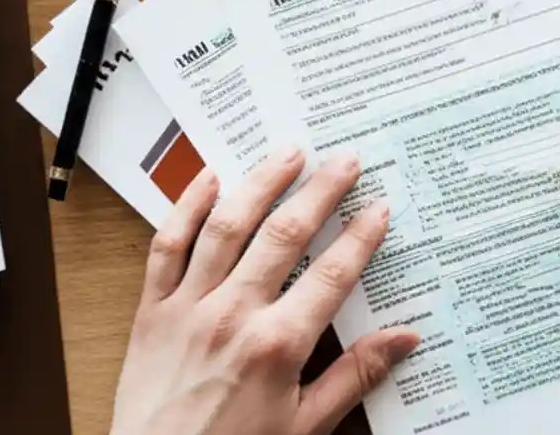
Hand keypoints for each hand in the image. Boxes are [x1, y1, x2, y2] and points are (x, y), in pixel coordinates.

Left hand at [111, 148, 419, 434]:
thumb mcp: (305, 426)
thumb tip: (407, 338)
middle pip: (284, 235)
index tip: (380, 207)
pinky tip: (210, 177)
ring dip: (261, 182)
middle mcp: (233, 315)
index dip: (360, 236)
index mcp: (278, 345)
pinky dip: (188, 206)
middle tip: (345, 160)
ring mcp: (188, 306)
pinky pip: (167, 244)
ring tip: (288, 151)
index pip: (332, 274)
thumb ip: (355, 376)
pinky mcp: (152, 309)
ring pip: (227, 226)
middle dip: (320, 191)